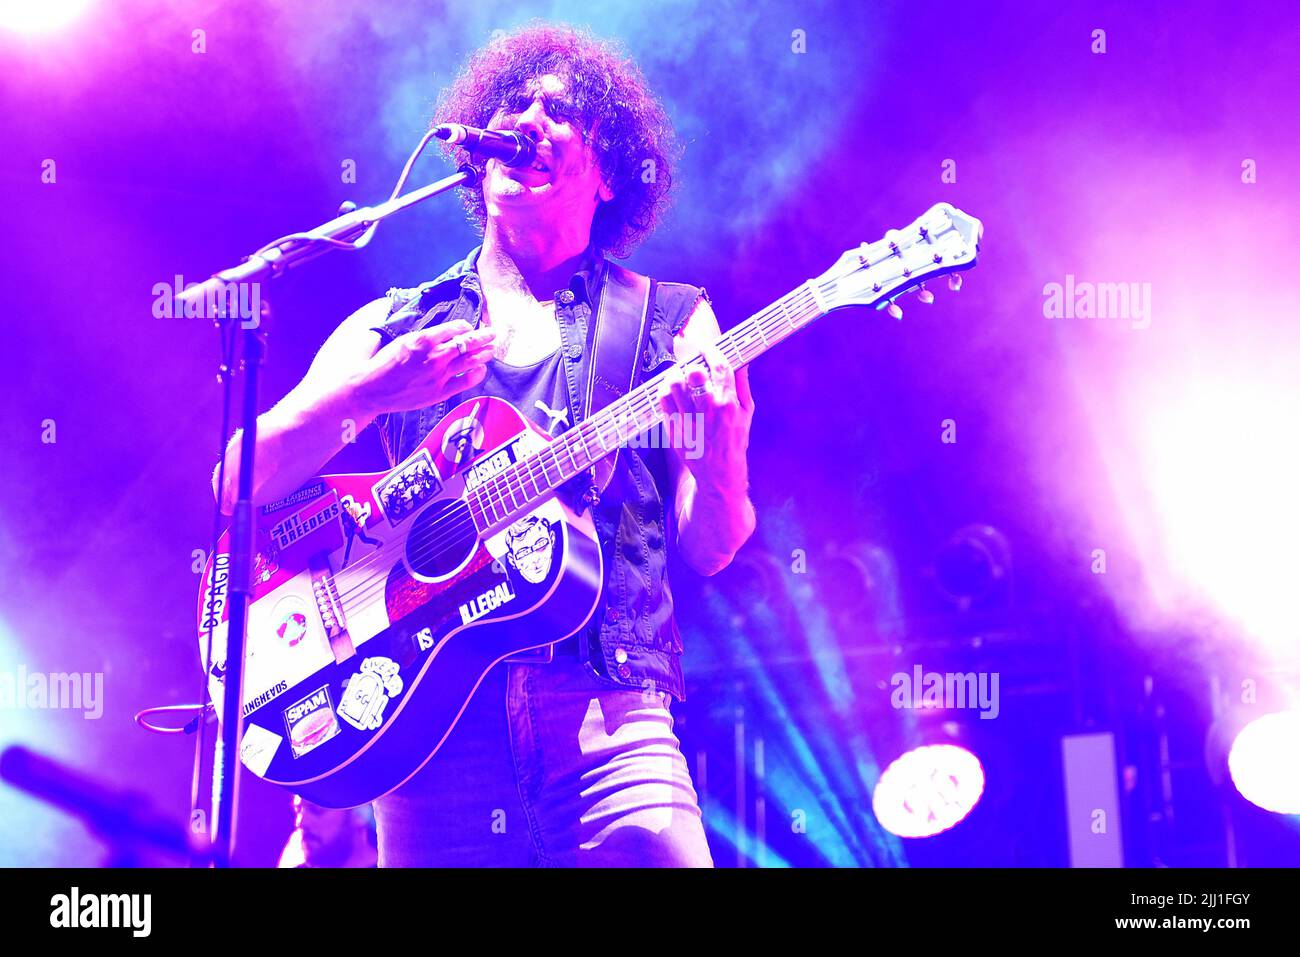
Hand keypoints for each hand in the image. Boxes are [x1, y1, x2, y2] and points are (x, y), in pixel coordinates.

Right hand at [351, 320, 495, 417]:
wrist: (372, 388)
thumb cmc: (384, 362)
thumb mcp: (404, 340)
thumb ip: (425, 337)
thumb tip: (444, 332)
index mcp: (424, 339)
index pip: (455, 328)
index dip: (466, 327)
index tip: (470, 327)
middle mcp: (434, 356)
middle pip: (468, 343)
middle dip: (483, 336)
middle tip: (493, 333)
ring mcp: (439, 375)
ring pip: (470, 361)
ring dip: (484, 354)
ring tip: (492, 350)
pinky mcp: (439, 392)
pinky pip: (465, 382)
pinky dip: (476, 374)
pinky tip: (480, 370)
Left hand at [657, 344, 753, 490]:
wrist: (719, 472)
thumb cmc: (735, 441)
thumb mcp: (747, 413)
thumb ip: (742, 385)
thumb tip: (741, 362)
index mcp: (728, 404)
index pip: (718, 366)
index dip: (711, 352)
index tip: (708, 349)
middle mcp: (707, 410)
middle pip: (694, 373)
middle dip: (694, 364)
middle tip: (694, 364)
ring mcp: (688, 420)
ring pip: (674, 384)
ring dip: (676, 374)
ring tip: (681, 375)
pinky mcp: (674, 429)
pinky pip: (663, 401)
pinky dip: (666, 390)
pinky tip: (672, 389)